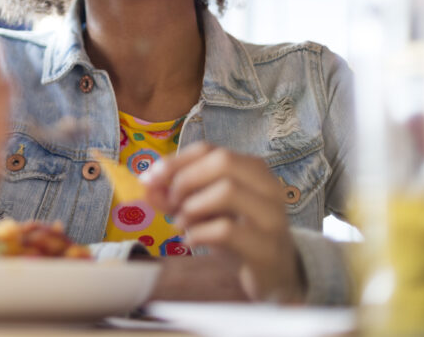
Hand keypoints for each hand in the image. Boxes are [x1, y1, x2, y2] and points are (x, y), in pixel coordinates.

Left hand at [143, 141, 305, 302]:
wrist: (277, 275)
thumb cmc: (239, 235)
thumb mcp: (204, 211)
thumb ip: (176, 197)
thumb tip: (146, 185)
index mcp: (252, 169)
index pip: (209, 149)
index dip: (175, 161)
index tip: (149, 178)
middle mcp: (268, 186)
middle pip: (222, 161)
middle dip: (186, 180)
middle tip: (172, 204)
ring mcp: (271, 216)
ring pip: (227, 190)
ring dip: (192, 207)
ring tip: (182, 224)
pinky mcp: (267, 246)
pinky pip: (226, 230)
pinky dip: (198, 233)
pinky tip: (192, 241)